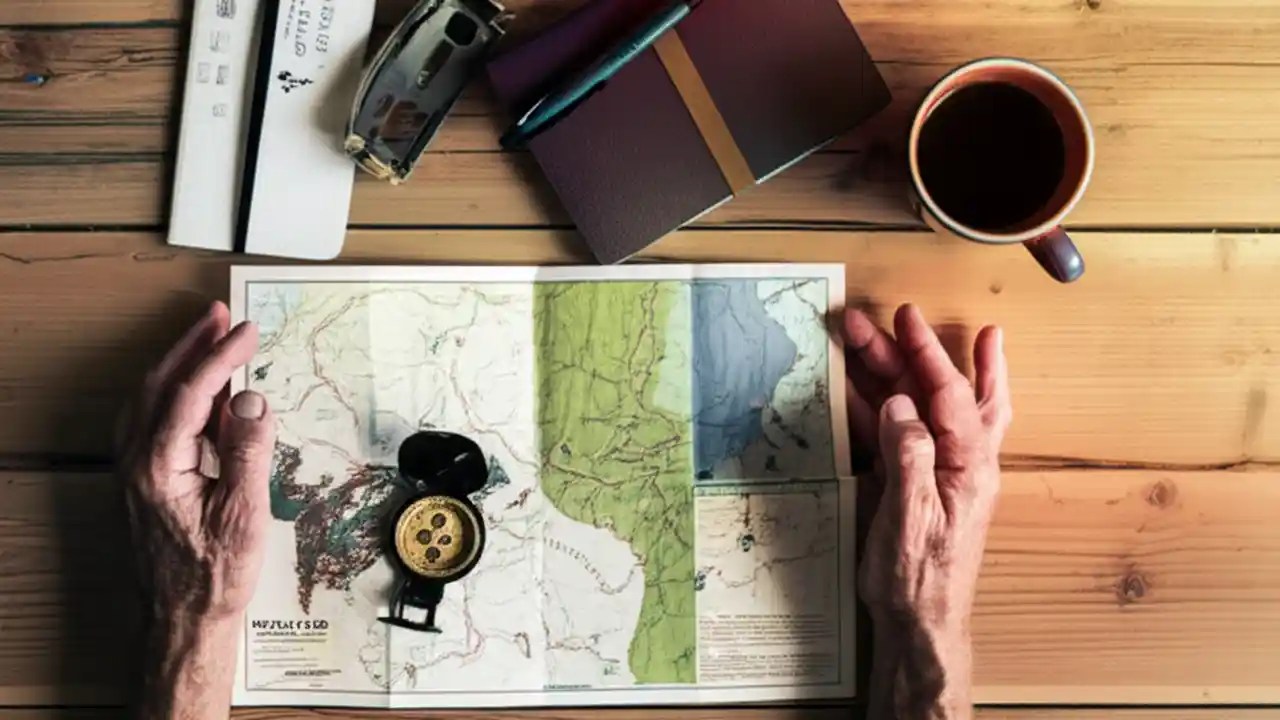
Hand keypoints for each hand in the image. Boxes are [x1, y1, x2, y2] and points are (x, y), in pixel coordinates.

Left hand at [116, 301, 274, 719]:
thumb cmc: (213, 575)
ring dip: (180, 365)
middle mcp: (137, 462)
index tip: (247, 331)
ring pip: (149, 400)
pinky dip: (175, 393)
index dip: (220, 357)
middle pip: (158, 385)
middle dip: (191, 346)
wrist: (180, 620)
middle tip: (221, 316)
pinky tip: (200, 394)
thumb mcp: (242, 516)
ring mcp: (134, 470)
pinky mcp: (142, 481)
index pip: (190, 394)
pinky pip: (152, 421)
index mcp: (159, 467)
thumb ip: (246, 453)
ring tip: (211, 339)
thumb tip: (250, 400)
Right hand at [844, 304, 1011, 719]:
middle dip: (906, 352)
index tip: (907, 319)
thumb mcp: (913, 520)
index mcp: (970, 466)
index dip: (929, 353)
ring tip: (859, 337)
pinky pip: (896, 432)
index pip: (951, 395)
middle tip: (875, 318)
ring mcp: (936, 469)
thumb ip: (910, 457)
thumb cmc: (920, 581)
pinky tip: (865, 386)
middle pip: (935, 391)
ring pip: (915, 406)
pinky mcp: (912, 482)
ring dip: (889, 371)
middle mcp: (959, 459)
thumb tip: (901, 404)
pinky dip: (879, 404)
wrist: (919, 625)